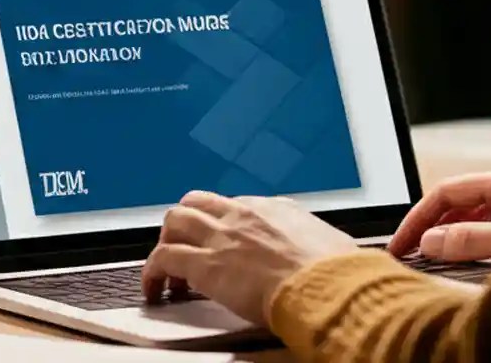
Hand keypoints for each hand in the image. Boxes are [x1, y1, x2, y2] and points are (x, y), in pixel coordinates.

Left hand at [142, 191, 358, 323]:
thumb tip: (336, 256)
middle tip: (186, 246)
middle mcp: (246, 215)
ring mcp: (222, 237)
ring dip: (167, 241)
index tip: (226, 242)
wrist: (327, 287)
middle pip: (200, 202)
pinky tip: (154, 289)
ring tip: (167, 268)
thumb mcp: (335, 247)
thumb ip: (322, 247)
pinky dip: (152, 272)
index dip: (225, 224)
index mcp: (278, 209)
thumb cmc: (338, 274)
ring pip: (176, 220)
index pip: (239, 206)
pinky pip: (163, 259)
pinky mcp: (205, 265)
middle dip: (188, 221)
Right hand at [388, 165, 490, 261]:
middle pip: (458, 203)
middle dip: (430, 227)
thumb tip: (434, 240)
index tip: (401, 242)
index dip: (419, 217)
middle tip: (409, 255)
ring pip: (474, 217)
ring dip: (451, 237)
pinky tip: (465, 261)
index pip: (448, 191)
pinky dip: (471, 243)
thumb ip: (477, 239)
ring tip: (431, 261)